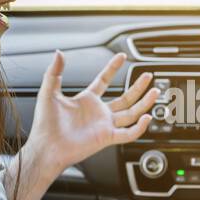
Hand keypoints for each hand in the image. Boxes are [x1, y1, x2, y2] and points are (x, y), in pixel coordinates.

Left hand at [27, 51, 157, 174]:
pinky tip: (146, 117)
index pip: (104, 81)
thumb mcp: (48, 92)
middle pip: (125, 98)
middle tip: (147, 76)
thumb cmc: (45, 124)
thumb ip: (54, 72)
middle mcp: (98, 113)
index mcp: (86, 100)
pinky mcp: (107, 138)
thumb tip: (59, 53)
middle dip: (137, 87)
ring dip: (144, 103)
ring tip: (155, 92)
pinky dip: (139, 127)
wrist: (46, 147)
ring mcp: (104, 125)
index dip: (113, 68)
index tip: (122, 57)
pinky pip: (128, 133)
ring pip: (131, 113)